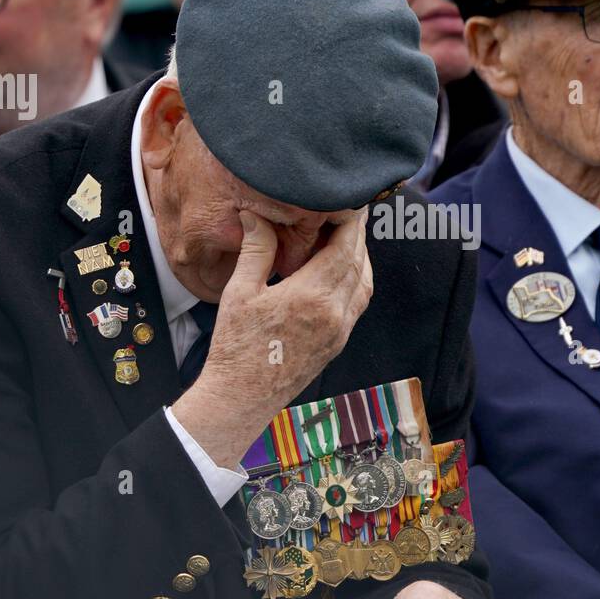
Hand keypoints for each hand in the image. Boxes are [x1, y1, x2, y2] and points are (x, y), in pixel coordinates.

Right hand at [173, 209, 372, 465]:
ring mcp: (340, 330)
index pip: (345, 246)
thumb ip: (257, 249)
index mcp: (312, 296)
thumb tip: (258, 214)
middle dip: (355, 233)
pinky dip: (355, 279)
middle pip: (358, 261)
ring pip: (363, 282)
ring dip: (358, 256)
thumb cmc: (236, 347)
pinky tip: (339, 269)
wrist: (241, 398)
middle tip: (348, 209)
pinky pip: (358, 302)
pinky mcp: (337, 343)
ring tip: (343, 235)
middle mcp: (334, 313)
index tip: (347, 200)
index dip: (350, 220)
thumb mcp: (240, 292)